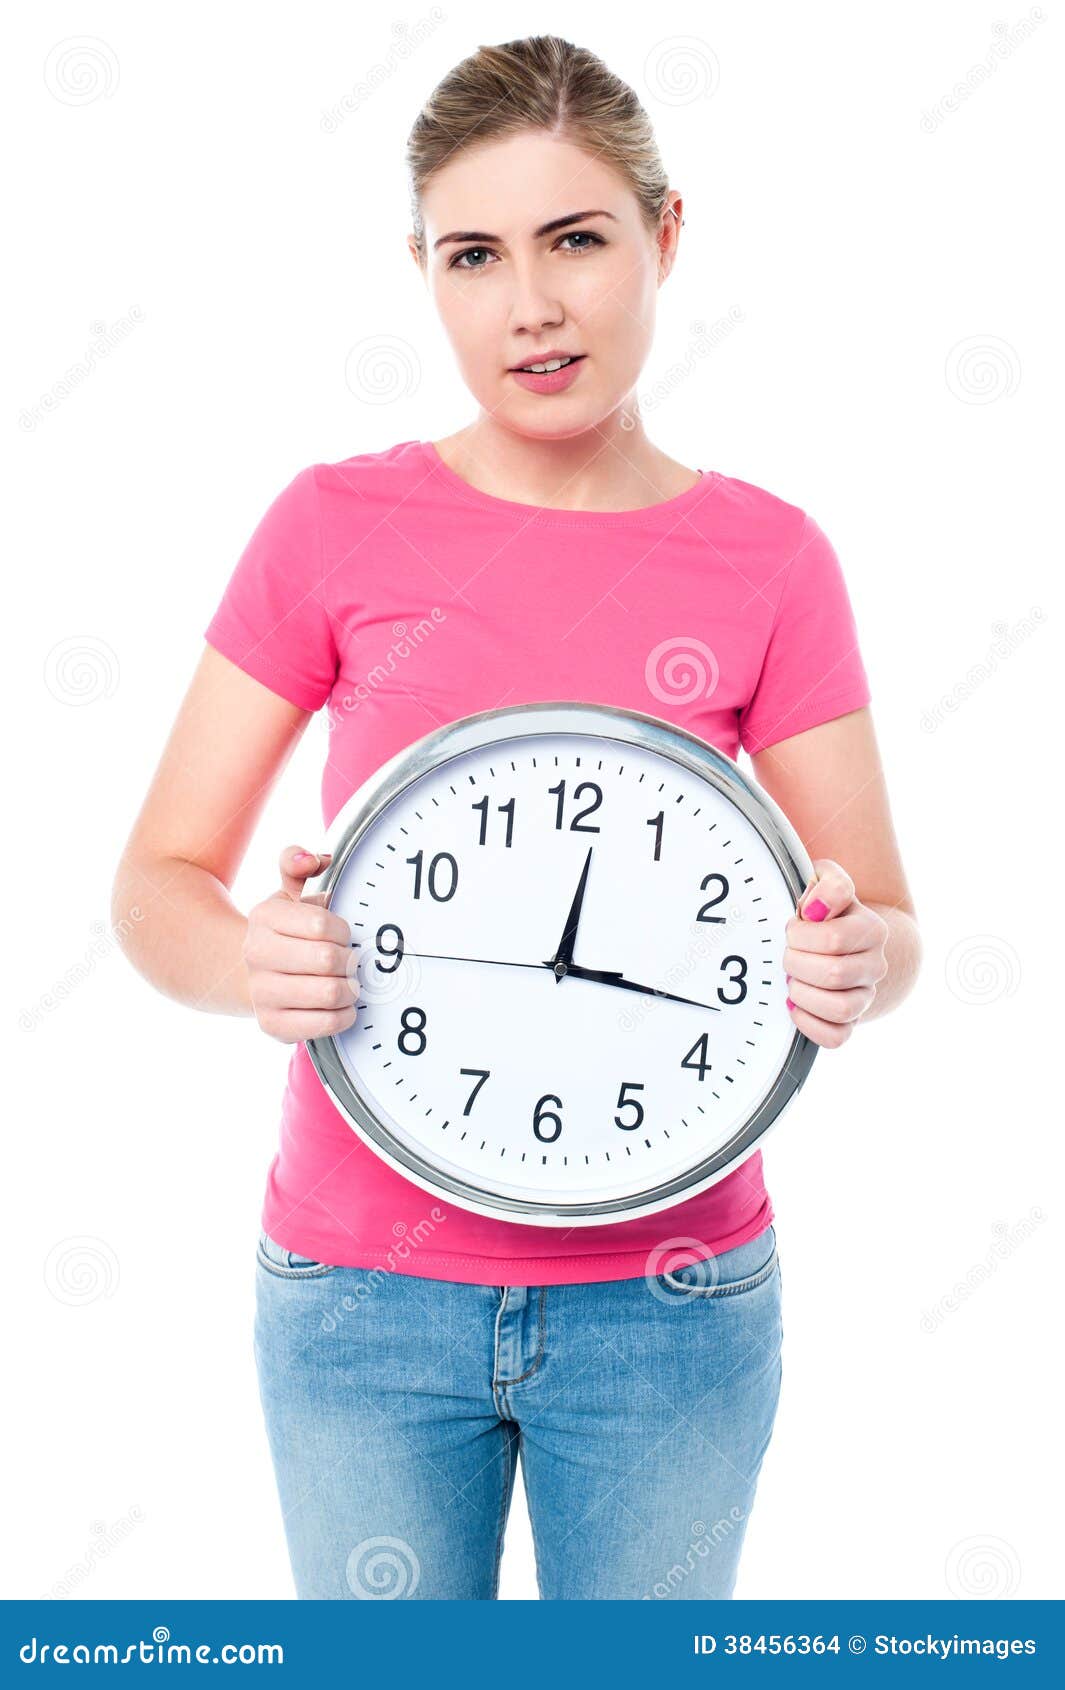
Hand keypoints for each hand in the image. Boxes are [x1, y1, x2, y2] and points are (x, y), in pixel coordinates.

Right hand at [242, 845, 357, 1043]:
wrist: (253, 973)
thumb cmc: (286, 932)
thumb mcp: (290, 893)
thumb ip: (298, 864)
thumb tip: (314, 858)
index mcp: (264, 917)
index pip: (321, 924)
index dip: (342, 931)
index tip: (342, 934)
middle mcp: (256, 954)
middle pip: (328, 961)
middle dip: (349, 961)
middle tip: (349, 961)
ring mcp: (261, 992)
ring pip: (329, 994)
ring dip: (349, 989)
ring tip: (347, 983)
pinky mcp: (272, 1025)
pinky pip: (324, 1025)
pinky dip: (343, 1016)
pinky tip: (340, 1006)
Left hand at [783, 858, 887, 1048]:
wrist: (841, 942)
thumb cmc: (823, 911)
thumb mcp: (826, 882)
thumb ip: (828, 884)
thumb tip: (815, 909)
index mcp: (872, 930)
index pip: (834, 938)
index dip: (801, 934)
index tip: (793, 926)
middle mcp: (875, 965)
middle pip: (833, 974)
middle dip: (797, 963)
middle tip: (788, 954)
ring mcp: (865, 996)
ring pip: (839, 1009)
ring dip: (804, 994)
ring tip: (793, 979)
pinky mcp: (850, 1023)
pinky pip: (835, 1037)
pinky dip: (808, 1023)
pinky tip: (795, 1004)